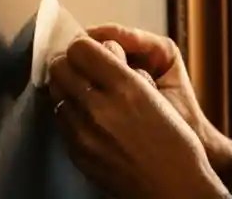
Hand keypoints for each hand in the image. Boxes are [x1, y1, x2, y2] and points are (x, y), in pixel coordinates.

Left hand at [47, 36, 227, 198]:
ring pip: (56, 94)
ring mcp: (84, 133)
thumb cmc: (175, 141)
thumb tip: (102, 50)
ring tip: (85, 94)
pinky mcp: (77, 153)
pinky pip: (61, 121)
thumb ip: (126, 70)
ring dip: (68, 89)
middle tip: (82, 68)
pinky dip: (70, 114)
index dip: (84, 46)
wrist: (173, 186)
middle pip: (59, 68)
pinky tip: (88, 118)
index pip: (81, 48)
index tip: (90, 50)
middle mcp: (100, 108)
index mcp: (126, 87)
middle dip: (69, 64)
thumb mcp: (156, 95)